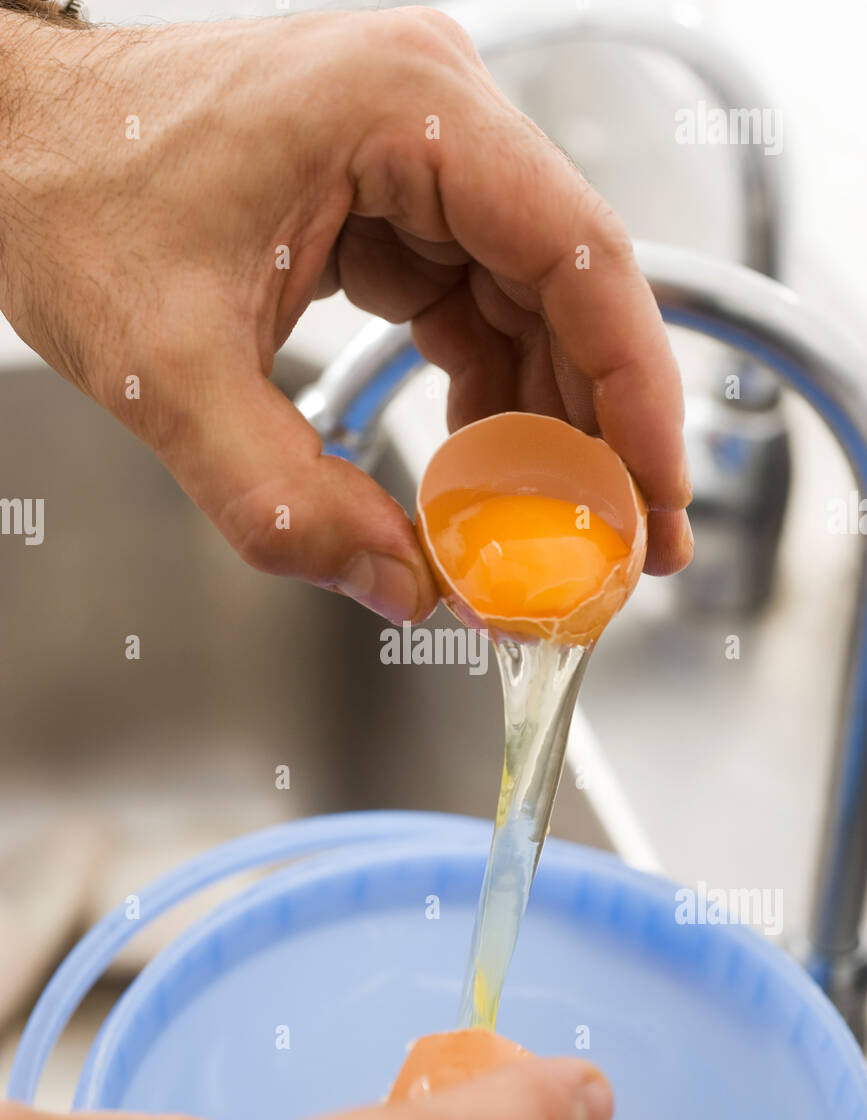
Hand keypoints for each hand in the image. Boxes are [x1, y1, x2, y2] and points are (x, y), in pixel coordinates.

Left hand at [0, 7, 690, 624]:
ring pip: (532, 306)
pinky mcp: (392, 197)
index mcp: (401, 111)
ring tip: (552, 535)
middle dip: (598, 430)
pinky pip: (475, 306)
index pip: (579, 258)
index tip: (654, 497)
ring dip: (546, 425)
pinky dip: (488, 396)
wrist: (5, 146)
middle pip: (571, 290)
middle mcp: (432, 113)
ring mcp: (417, 152)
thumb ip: (283, 501)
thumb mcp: (169, 375)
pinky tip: (486, 475)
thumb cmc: (67, 199)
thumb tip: (403, 589)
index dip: (636, 392)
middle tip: (617, 550)